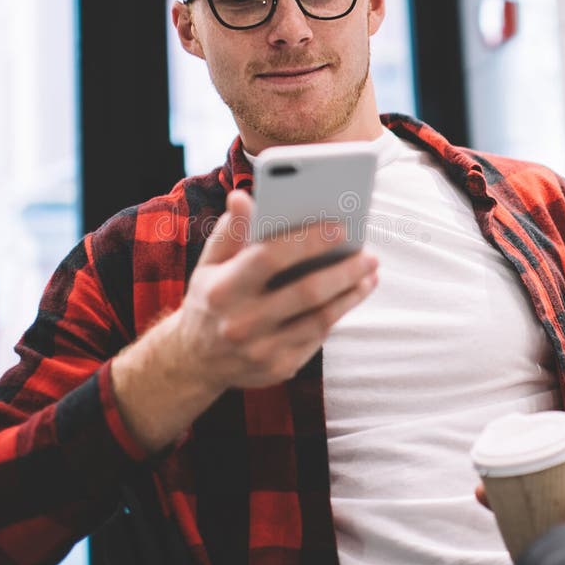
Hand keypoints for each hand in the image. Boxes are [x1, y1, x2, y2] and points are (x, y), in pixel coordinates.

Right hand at [112, 189, 377, 450]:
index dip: (307, 240)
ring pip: (319, 319)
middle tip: (369, 255)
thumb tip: (243, 196)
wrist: (195, 361)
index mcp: (224, 289)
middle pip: (305, 292)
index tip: (340, 226)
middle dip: (343, 271)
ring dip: (350, 294)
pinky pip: (317, 338)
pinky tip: (352, 295)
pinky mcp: (279, 368)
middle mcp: (242, 322)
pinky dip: (337, 314)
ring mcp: (262, 350)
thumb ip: (231, 231)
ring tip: (369, 274)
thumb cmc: (210, 299)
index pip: (270, 257)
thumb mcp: (210, 263)